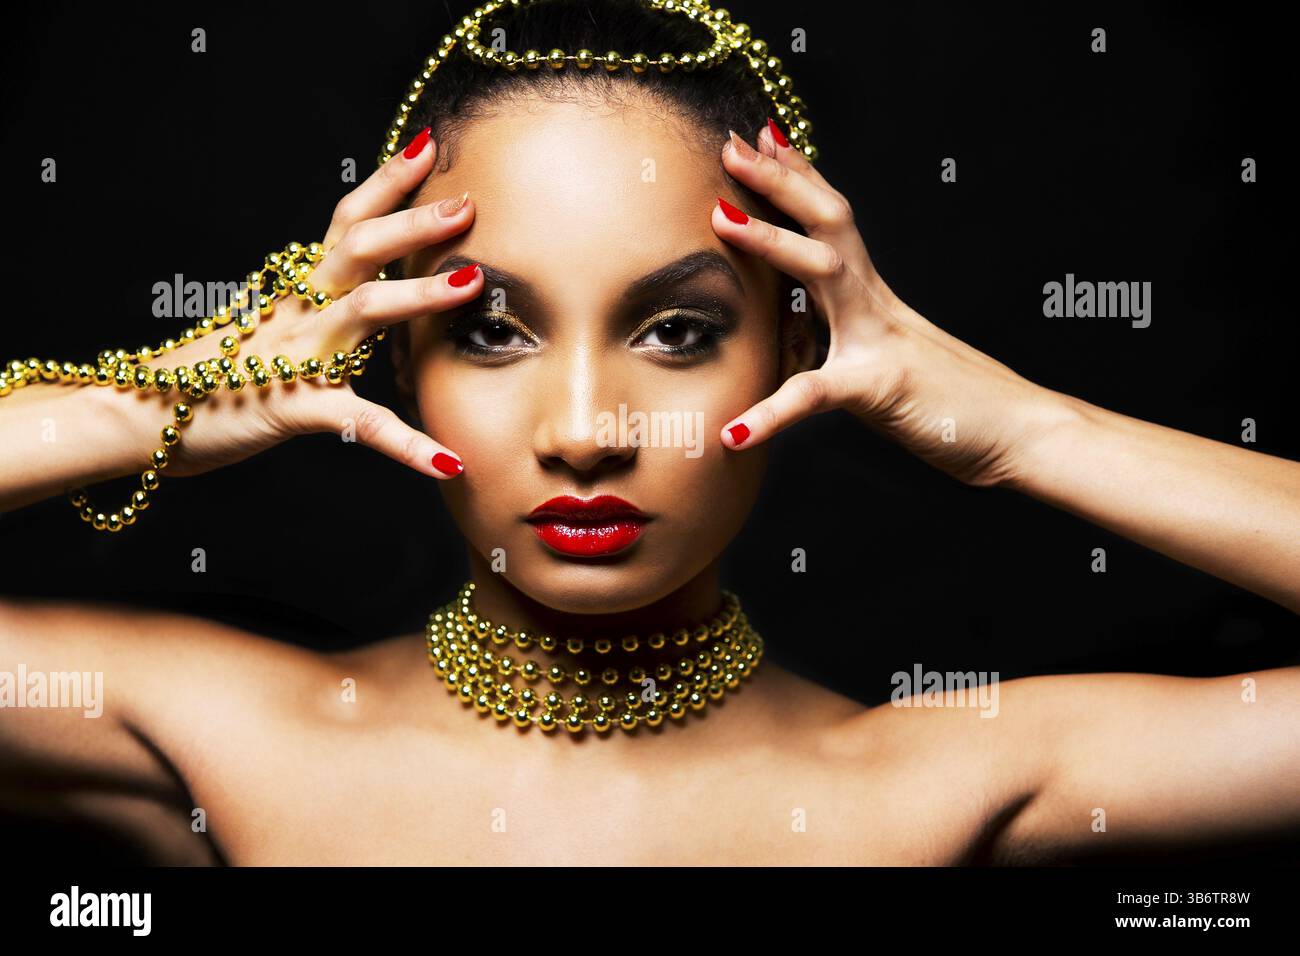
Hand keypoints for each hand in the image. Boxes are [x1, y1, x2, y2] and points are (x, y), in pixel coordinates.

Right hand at [135, 129, 481, 479]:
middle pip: (357, 248)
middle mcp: (298, 310)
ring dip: (419, 293)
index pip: (346, 222)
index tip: (428, 146)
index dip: (386, 182)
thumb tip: (367, 301)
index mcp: (297, 290)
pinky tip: (451, 463)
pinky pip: (361, 424)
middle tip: (466, 204)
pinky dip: (409, 446)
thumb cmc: (215, 375)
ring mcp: (296, 356)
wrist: (141, 415)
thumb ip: (321, 313)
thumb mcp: (275, 332)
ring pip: (361, 311)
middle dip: (413, 222)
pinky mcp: (293, 408)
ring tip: (471, 283)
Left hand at [711, 123, 1067, 486]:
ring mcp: (878, 342)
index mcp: (874, 300)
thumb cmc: (962, 405)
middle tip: (730, 142)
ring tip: (718, 217)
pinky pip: (816, 396)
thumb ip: (857, 347)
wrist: (1024, 433)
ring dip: (770, 240)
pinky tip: (734, 432)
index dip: (800, 178)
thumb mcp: (895, 365)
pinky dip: (772, 416)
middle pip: (827, 222)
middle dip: (778, 180)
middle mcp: (876, 307)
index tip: (763, 138)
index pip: (834, 223)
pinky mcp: (879, 391)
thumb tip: (820, 342)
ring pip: (824, 271)